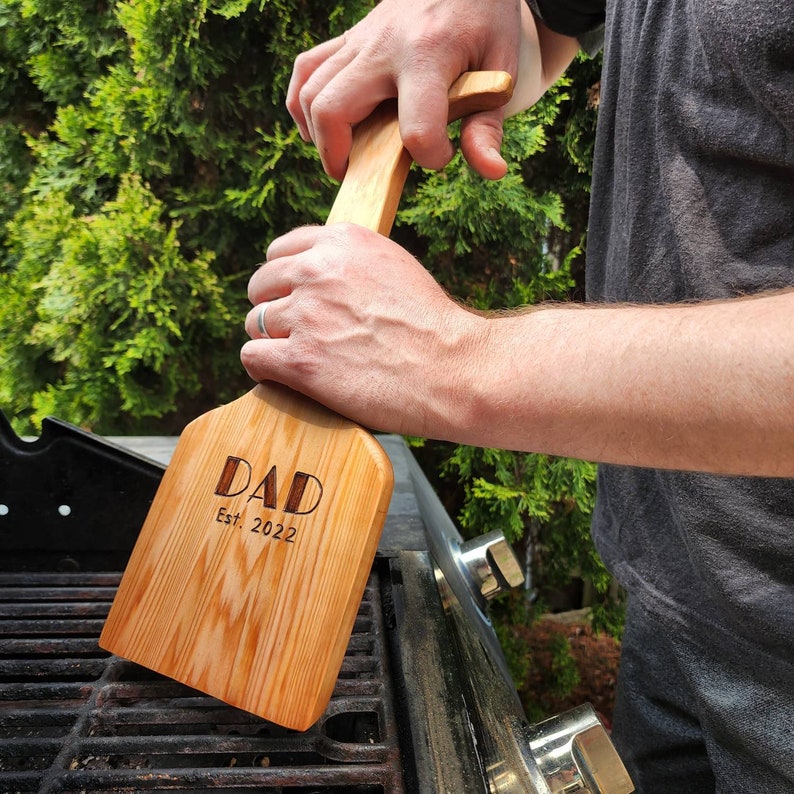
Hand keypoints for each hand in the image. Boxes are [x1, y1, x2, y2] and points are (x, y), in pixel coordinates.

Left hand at [241, 224, 485, 436]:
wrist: (454, 369)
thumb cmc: (431, 326)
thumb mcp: (393, 266)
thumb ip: (350, 262)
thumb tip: (318, 271)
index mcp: (342, 241)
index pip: (280, 250)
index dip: (284, 279)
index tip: (294, 298)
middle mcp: (317, 271)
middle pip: (261, 286)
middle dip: (274, 308)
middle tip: (296, 332)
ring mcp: (306, 316)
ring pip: (255, 323)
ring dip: (271, 341)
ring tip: (297, 357)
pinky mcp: (300, 361)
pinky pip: (253, 358)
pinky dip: (264, 369)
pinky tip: (282, 376)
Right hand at [287, 0, 523, 180]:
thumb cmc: (484, 22)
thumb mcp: (501, 70)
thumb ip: (488, 125)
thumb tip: (491, 171)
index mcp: (428, 56)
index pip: (417, 129)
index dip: (430, 156)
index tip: (441, 154)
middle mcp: (384, 47)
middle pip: (332, 111)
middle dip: (339, 158)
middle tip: (362, 174)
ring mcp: (359, 41)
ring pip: (309, 93)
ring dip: (319, 136)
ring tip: (344, 156)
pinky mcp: (347, 39)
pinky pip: (305, 70)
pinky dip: (302, 105)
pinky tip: (320, 126)